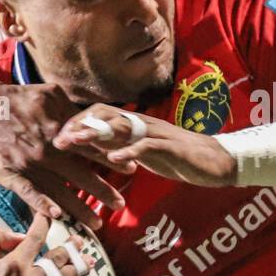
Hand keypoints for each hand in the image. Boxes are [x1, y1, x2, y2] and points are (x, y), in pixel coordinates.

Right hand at [0, 83, 124, 227]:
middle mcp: (47, 149)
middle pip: (80, 174)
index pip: (92, 149)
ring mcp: (28, 164)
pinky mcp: (9, 174)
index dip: (113, 160)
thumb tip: (98, 118)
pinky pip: (27, 192)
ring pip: (58, 190)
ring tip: (96, 223)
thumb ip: (73, 109)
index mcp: (59, 130)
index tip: (132, 170)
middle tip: (120, 204)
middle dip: (102, 191)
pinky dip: (41, 204)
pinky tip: (57, 215)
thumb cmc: (20, 100)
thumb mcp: (50, 95)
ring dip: (79, 208)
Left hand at [52, 104, 236, 187]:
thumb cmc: (180, 158)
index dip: (79, 121)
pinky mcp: (172, 147)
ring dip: (96, 134)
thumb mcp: (145, 153)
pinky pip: (147, 146)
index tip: (60, 135)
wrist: (217, 161)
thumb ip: (122, 147)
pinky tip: (114, 160)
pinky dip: (129, 152)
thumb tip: (94, 146)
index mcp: (137, 125)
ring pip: (122, 127)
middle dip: (79, 126)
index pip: (102, 114)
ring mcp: (158, 134)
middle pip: (106, 116)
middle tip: (58, 139)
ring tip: (75, 143)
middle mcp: (144, 124)